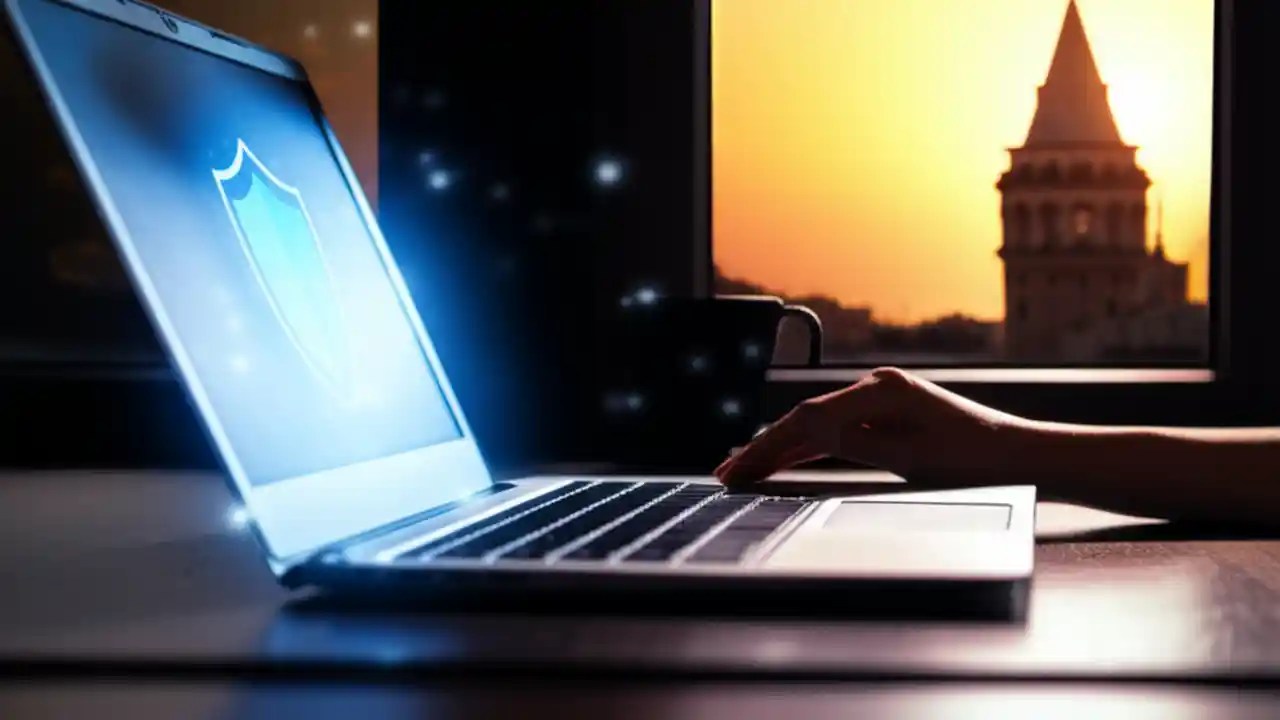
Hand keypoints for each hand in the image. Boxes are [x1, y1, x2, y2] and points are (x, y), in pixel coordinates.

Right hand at [714, 367, 1030, 486]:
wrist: (1022, 457)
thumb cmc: (978, 459)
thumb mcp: (913, 458)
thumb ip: (855, 442)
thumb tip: (806, 428)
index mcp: (881, 391)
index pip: (808, 418)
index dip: (769, 446)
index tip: (740, 469)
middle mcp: (877, 388)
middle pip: (805, 418)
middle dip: (764, 448)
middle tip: (726, 474)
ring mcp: (882, 401)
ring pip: (816, 426)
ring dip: (781, 450)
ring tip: (743, 471)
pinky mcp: (888, 417)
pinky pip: (837, 432)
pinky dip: (808, 449)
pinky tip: (784, 460)